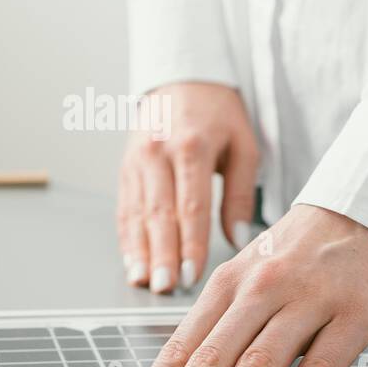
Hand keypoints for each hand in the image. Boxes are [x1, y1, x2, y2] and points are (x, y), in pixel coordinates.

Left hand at [108, 204, 367, 366]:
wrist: (367, 212)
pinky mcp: (352, 317)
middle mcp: (262, 289)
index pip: (181, 345)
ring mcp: (308, 302)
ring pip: (257, 364)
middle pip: (211, 356)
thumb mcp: (250, 277)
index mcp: (229, 282)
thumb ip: (221, 324)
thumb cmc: (301, 253)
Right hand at [118, 82, 258, 293]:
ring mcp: (136, 161)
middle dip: (161, 256)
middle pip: (158, 214)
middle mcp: (158, 153)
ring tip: (144, 282)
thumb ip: (240, 194)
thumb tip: (239, 239)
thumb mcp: (243, 146)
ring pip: (136, 215)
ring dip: (139, 252)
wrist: (181, 78)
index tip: (192, 275)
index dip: (190, 244)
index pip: (190, 206)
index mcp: (192, 147)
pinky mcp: (125, 168)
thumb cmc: (217, 113)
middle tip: (165, 288)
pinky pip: (124, 209)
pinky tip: (132, 263)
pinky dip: (127, 239)